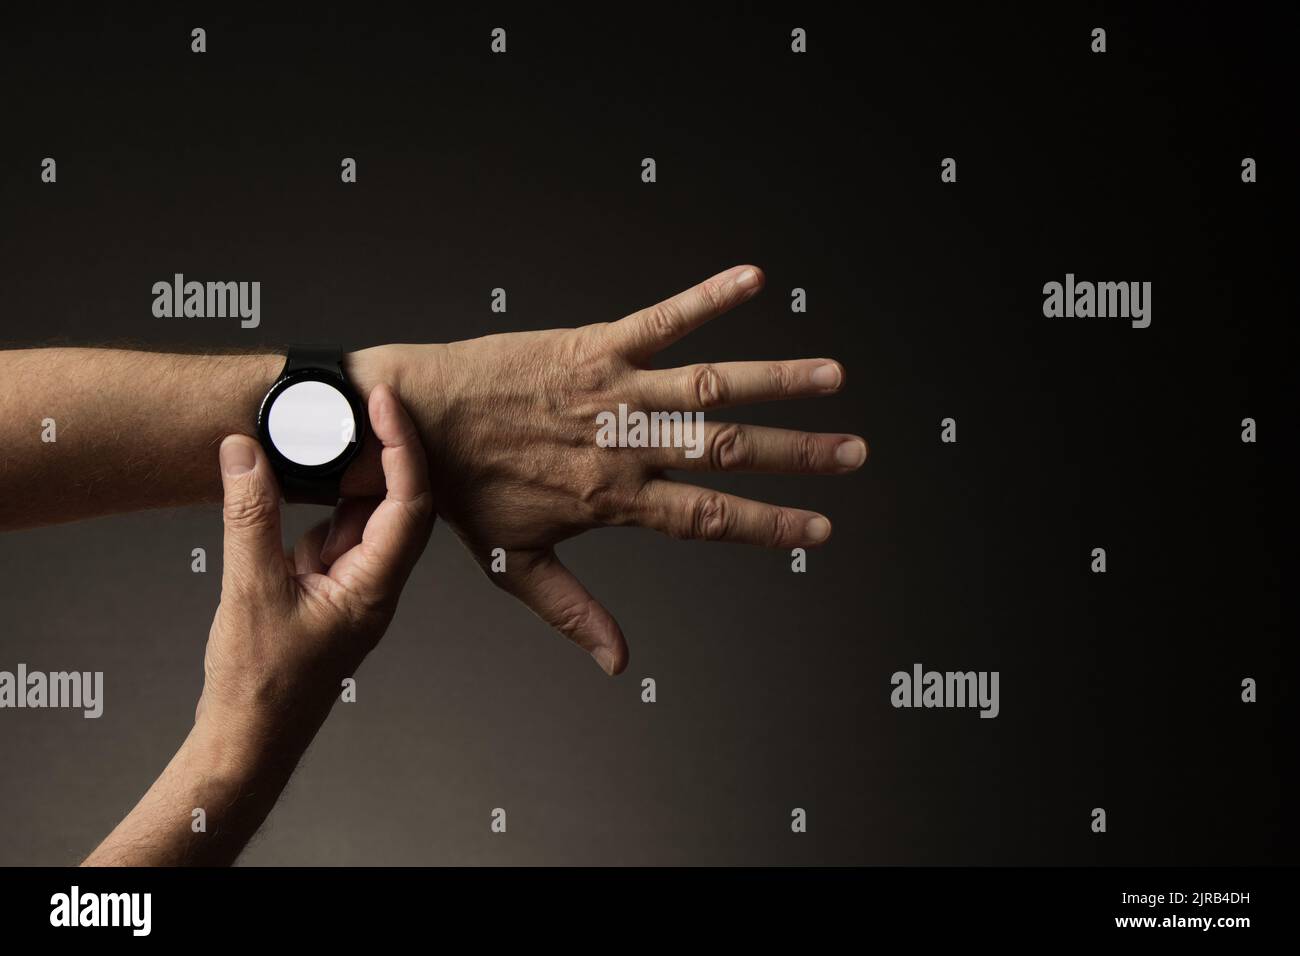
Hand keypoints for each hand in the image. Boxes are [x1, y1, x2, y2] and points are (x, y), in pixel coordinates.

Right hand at [196, 383, 435, 758]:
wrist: (245, 743)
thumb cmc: (258, 686)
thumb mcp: (249, 590)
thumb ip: (250, 517)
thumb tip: (243, 451)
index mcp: (374, 589)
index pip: (408, 504)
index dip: (402, 447)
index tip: (384, 401)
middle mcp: (374, 586)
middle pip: (394, 504)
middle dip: (381, 452)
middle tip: (358, 401)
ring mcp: (351, 589)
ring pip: (360, 518)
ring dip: (344, 479)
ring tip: (323, 431)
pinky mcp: (326, 593)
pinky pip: (332, 537)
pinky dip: (317, 507)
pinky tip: (294, 484)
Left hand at [370, 264, 866, 675]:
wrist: (409, 422)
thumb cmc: (459, 489)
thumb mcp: (515, 561)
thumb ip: (573, 611)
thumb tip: (619, 664)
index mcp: (614, 499)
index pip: (709, 516)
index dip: (769, 523)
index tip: (820, 529)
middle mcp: (624, 445)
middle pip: (728, 451)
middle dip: (799, 455)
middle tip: (855, 454)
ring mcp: (612, 391)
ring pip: (709, 386)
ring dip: (776, 381)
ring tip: (833, 376)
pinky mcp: (592, 346)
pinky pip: (660, 320)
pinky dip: (706, 299)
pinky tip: (751, 280)